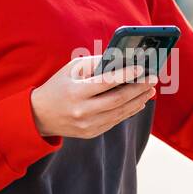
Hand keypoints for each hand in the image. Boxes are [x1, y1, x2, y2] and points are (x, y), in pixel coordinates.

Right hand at [30, 55, 158, 139]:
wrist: (40, 115)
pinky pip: (115, 121)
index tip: (142, 68)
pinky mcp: (91, 133)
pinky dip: (129, 111)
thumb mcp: (71, 70)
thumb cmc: (58, 86)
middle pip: (118, 100)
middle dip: (138, 88)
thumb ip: (95, 64)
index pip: (106, 83)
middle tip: (152, 79)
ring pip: (120, 112)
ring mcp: (87, 125)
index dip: (126, 75)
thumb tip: (121, 61)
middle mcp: (82, 111)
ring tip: (150, 90)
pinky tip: (138, 102)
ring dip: (138, 101)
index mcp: (76, 92)